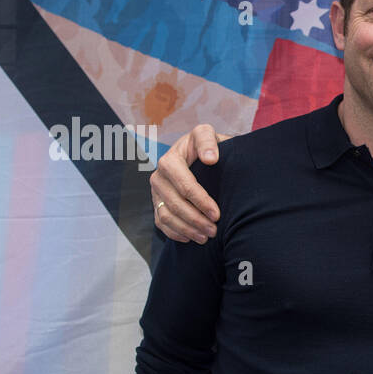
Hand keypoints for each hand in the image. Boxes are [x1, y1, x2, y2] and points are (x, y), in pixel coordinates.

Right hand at [150, 124, 227, 242]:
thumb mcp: (206, 134)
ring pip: (167, 216)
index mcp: (170, 159)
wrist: (195, 152)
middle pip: (175, 204)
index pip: (185, 185)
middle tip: (214, 230)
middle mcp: (159, 175)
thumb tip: (211, 158)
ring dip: (187, 230)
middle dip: (196, 220)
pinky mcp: (156, 202)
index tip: (217, 214)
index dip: (201, 202)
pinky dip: (175, 233)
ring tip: (206, 237)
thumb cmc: (205, 145)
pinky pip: (161, 222)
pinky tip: (191, 239)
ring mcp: (156, 191)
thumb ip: (207, 141)